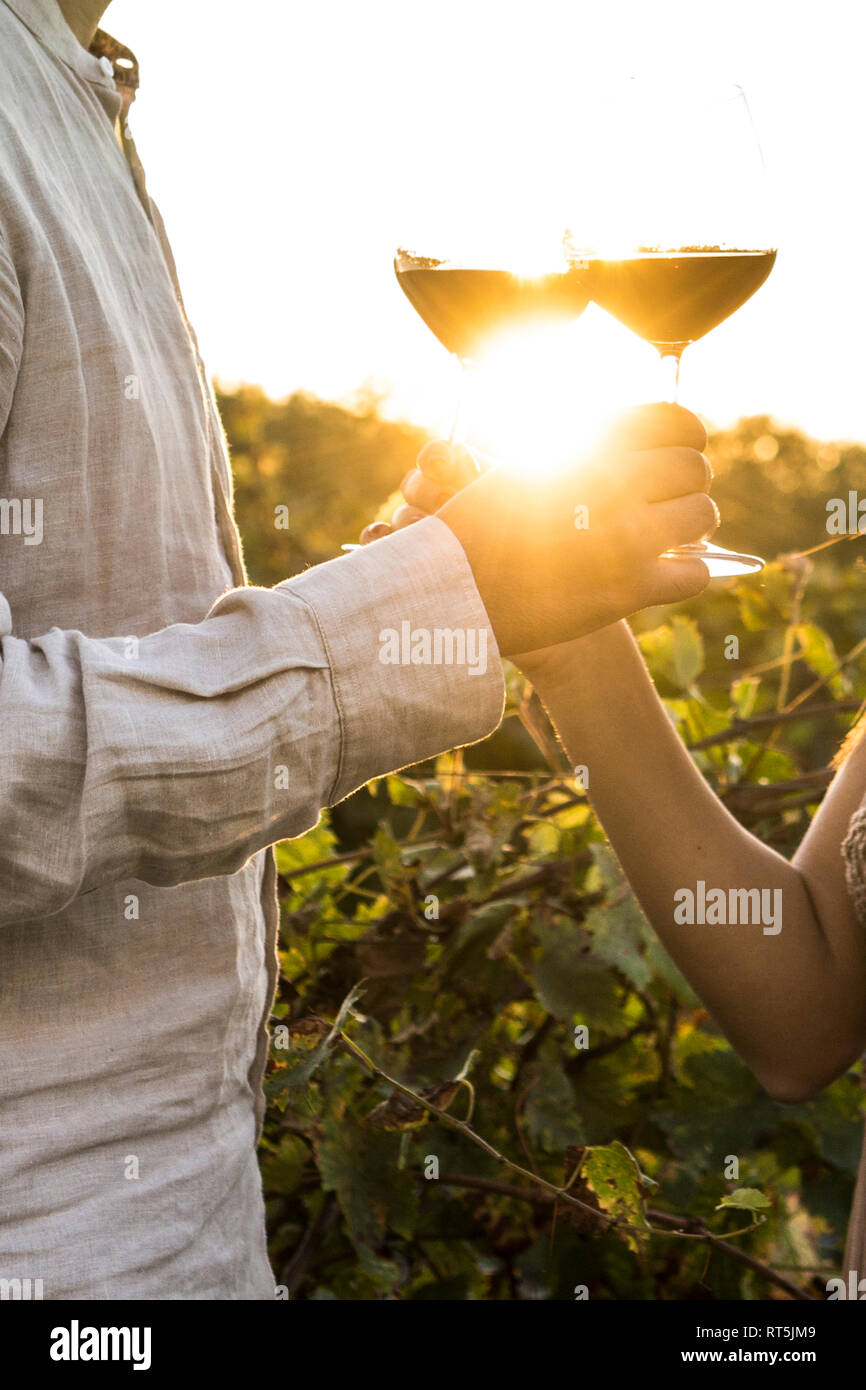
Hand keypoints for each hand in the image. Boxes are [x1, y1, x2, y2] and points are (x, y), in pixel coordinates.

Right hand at [362, 402, 715, 658]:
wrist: (453, 589)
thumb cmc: (477, 529)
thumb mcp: (523, 466)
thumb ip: (578, 451)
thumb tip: (632, 448)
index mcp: (589, 444)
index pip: (675, 421)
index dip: (686, 436)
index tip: (680, 450)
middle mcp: (615, 482)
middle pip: (695, 468)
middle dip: (687, 484)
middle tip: (670, 502)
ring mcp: (628, 536)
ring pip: (704, 515)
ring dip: (691, 526)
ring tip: (670, 537)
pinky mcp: (632, 589)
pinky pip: (696, 572)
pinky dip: (686, 573)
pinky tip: (663, 573)